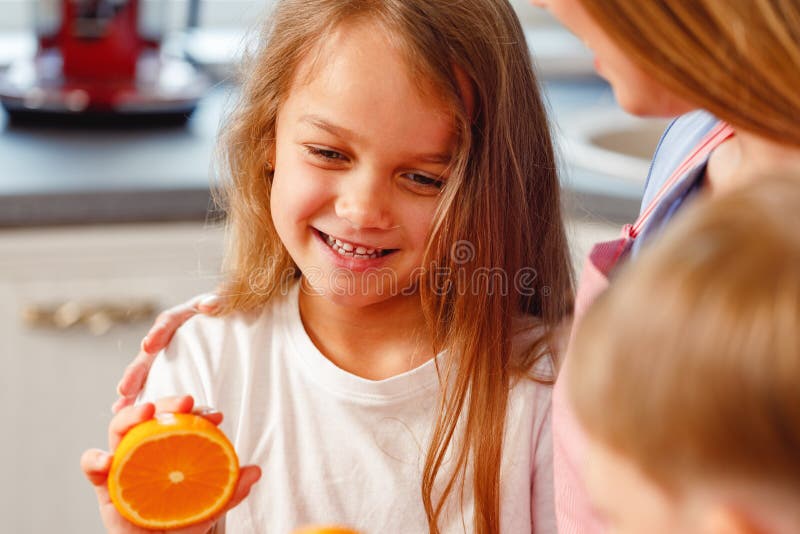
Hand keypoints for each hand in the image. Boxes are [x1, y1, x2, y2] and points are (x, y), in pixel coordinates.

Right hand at [82, 395, 260, 533]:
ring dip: (130, 415)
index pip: (184, 420)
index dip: (198, 412)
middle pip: (152, 414)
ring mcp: (124, 461)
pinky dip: (94, 458)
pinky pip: (91, 465)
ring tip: (146, 413)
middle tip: (186, 401)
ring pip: (120, 428)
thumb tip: (255, 471)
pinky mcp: (103, 482)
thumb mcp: (209, 507)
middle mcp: (147, 447)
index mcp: (173, 446)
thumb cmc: (181, 521)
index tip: (217, 415)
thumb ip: (229, 491)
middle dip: (167, 401)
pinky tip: (107, 460)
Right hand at [113, 293, 222, 412]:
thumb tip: (209, 305)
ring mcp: (166, 352)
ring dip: (133, 387)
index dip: (158, 333)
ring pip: (146, 370)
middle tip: (125, 388)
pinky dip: (139, 395)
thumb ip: (220, 301)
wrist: (230, 317)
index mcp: (182, 316)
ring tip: (121, 406)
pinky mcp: (168, 367)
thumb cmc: (227, 310)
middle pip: (150, 352)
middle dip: (137, 370)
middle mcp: (168, 334)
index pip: (168, 321)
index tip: (148, 346)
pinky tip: (124, 411)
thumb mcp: (226, 302)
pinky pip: (152, 381)